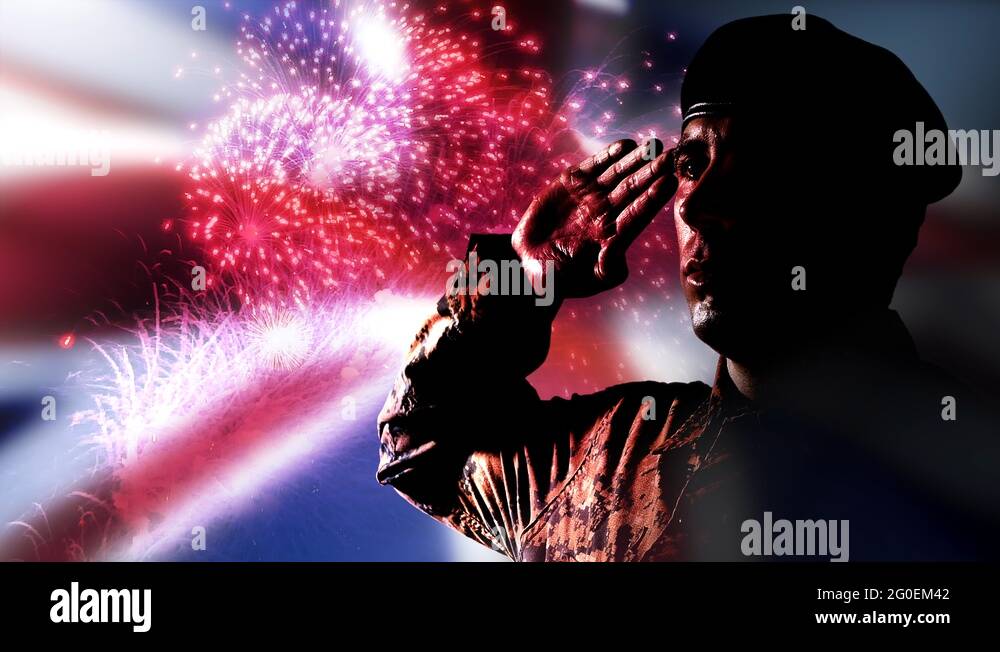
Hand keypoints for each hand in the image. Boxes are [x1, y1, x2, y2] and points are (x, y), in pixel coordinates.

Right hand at [512, 139, 676, 298]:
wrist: (529, 262)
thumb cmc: (558, 277)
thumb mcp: (584, 280)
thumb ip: (603, 270)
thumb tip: (619, 257)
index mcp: (614, 237)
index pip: (638, 214)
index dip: (653, 198)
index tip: (669, 182)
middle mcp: (607, 213)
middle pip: (633, 190)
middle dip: (651, 173)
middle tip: (669, 157)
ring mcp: (590, 196)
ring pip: (617, 174)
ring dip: (636, 160)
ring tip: (653, 145)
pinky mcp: (572, 183)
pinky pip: (593, 166)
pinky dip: (607, 155)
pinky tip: (625, 146)